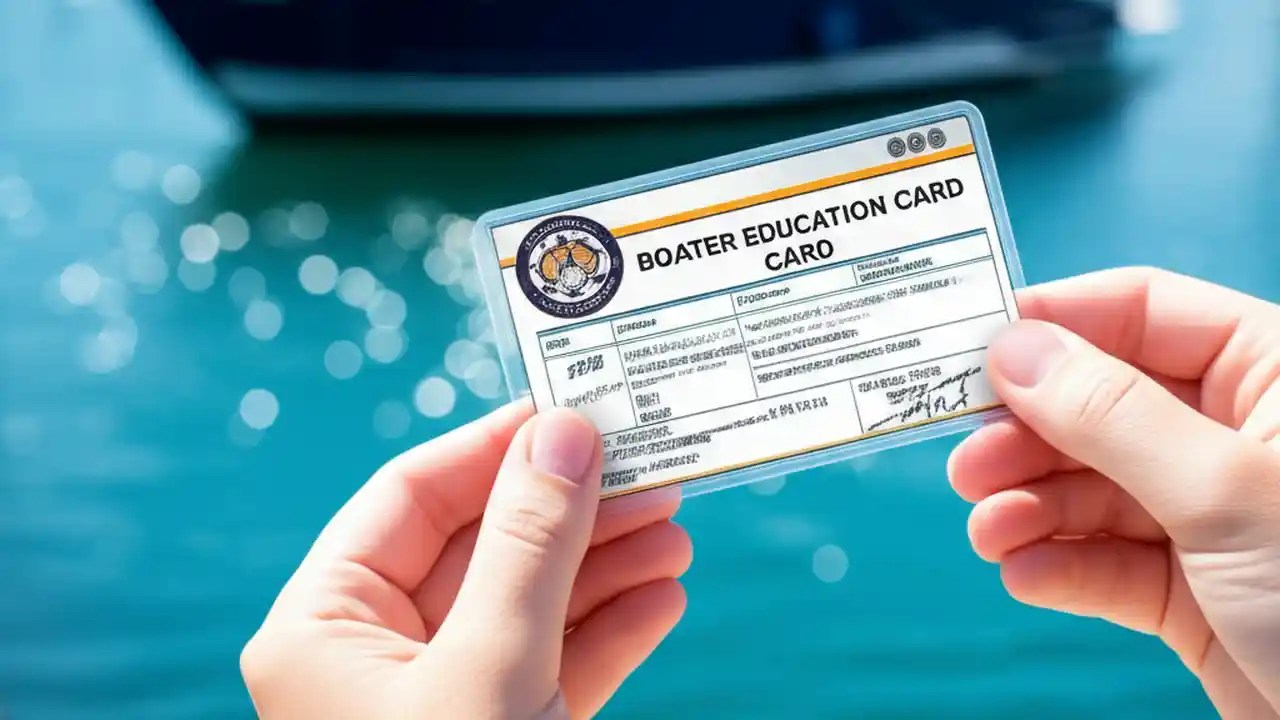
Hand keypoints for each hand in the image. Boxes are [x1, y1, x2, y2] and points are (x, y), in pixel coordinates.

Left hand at [241, 402, 691, 718]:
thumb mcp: (489, 668)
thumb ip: (531, 548)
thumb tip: (566, 433)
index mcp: (326, 627)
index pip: (411, 498)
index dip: (495, 447)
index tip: (573, 408)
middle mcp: (376, 657)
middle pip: (485, 548)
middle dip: (573, 510)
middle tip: (652, 469)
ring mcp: (442, 701)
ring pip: (530, 605)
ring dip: (605, 565)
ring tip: (677, 531)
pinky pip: (555, 666)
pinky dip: (611, 631)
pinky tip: (663, 597)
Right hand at [948, 268, 1279, 718]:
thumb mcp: (1224, 490)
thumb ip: (1111, 415)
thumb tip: (1016, 349)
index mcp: (1272, 376)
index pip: (1143, 313)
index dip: (1055, 325)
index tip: (970, 350)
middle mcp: (1235, 437)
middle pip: (1100, 405)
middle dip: (1029, 436)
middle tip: (969, 463)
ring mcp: (1210, 516)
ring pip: (1093, 489)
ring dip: (1030, 508)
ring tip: (988, 530)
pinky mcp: (1191, 591)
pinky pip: (1106, 563)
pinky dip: (1057, 566)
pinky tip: (1024, 570)